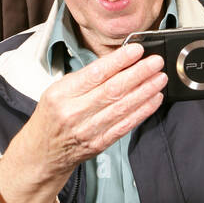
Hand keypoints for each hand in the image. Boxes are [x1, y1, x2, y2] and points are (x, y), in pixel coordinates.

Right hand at [21, 41, 166, 181]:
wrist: (43, 152)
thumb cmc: (52, 116)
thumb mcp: (58, 90)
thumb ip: (85, 78)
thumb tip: (119, 62)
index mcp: (62, 94)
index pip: (95, 73)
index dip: (119, 60)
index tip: (136, 50)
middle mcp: (74, 112)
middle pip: (113, 90)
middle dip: (139, 73)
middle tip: (155, 62)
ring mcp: (88, 130)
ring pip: (122, 107)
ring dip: (145, 91)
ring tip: (160, 78)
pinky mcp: (99, 144)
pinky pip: (125, 125)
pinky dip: (143, 111)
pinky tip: (154, 99)